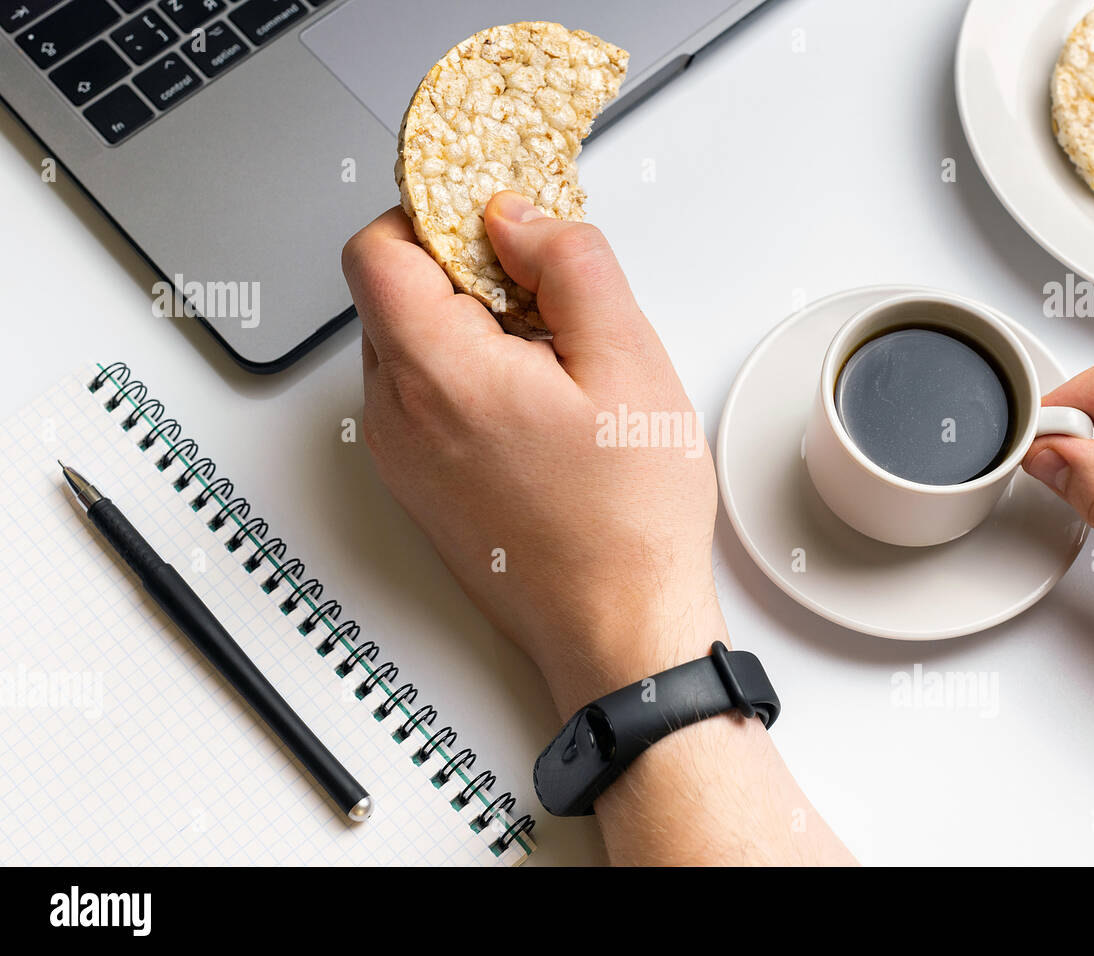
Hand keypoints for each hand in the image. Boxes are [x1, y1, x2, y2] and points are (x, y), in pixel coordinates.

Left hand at [341, 193, 722, 716]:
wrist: (617, 630)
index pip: (377, 249)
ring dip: (473, 327)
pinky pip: (424, 398)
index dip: (435, 215)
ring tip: (553, 367)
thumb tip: (518, 219)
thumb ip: (570, 264)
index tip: (496, 220)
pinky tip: (541, 409)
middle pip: (393, 294)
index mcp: (437, 376)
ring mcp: (403, 458)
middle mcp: (398, 417)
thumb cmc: (626, 523)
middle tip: (549, 300)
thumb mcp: (628, 362)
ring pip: (411, 345)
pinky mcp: (421, 484)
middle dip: (466, 273)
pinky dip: (470, 377)